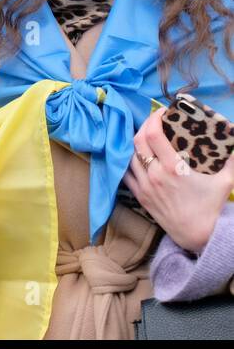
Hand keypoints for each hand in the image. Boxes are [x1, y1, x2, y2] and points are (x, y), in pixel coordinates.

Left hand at [123, 110, 233, 252]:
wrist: (197, 236)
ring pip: (129, 156)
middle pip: (137, 141)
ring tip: (145, 138)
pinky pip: (125, 174)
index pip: (153, 135)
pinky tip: (136, 157)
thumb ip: (232, 161)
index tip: (161, 112)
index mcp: (173, 168)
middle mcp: (154, 175)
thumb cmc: (210, 208)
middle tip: (153, 122)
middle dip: (143, 126)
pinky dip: (128, 162)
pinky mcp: (140, 196)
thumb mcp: (225, 182)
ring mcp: (144, 186)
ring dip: (135, 143)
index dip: (154, 119)